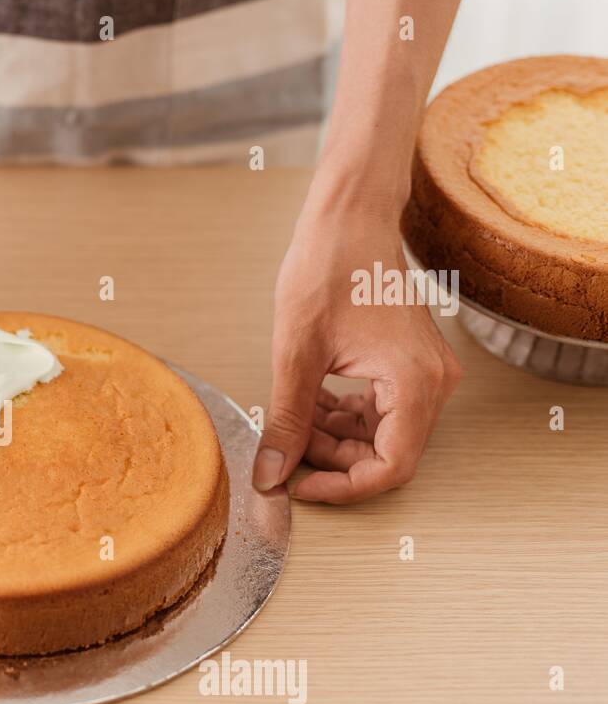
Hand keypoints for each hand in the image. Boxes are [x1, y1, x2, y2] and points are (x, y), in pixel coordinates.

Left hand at [253, 183, 461, 503]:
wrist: (349, 215)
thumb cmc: (329, 266)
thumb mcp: (296, 354)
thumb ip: (286, 421)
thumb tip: (271, 474)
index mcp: (414, 384)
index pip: (390, 469)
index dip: (341, 488)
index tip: (297, 486)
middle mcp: (433, 383)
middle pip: (387, 455)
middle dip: (333, 460)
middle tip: (285, 450)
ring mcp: (424, 373)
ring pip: (381, 436)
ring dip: (334, 439)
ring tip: (291, 420)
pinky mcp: (409, 364)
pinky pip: (380, 411)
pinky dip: (342, 417)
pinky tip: (307, 403)